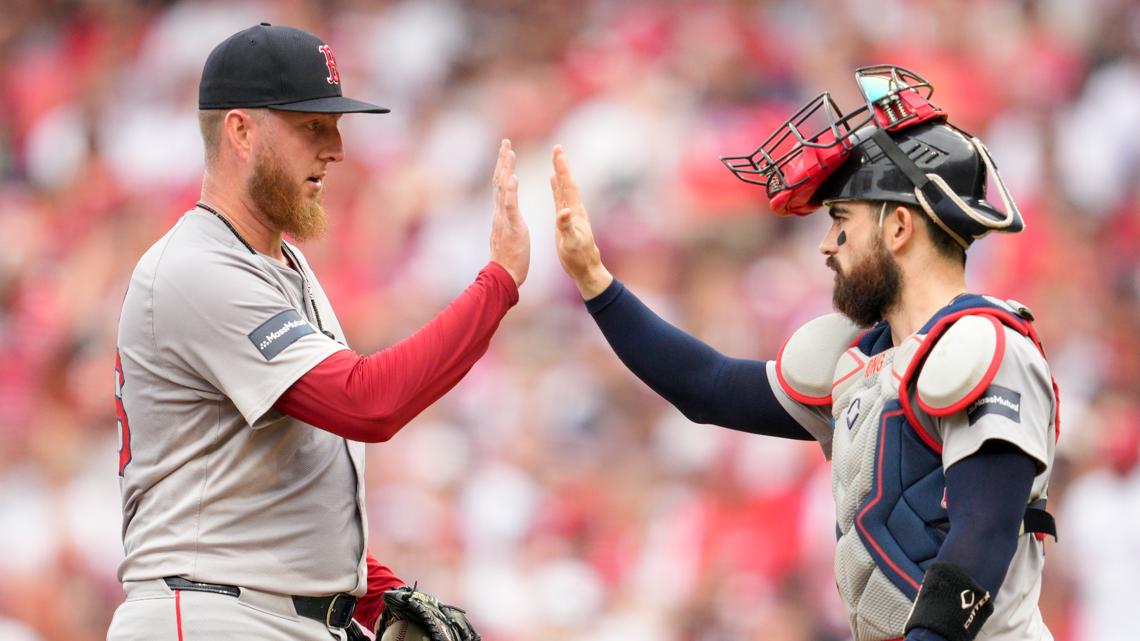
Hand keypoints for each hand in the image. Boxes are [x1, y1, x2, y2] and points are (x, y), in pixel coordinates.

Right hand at [490, 139, 529, 286]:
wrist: (504, 276)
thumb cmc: (508, 258)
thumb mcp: (507, 233)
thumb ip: (504, 219)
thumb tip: (502, 210)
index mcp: (502, 213)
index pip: (502, 185)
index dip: (504, 167)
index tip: (507, 150)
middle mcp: (500, 212)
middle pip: (500, 181)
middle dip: (503, 160)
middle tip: (506, 141)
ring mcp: (504, 219)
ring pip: (503, 189)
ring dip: (506, 169)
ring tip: (509, 152)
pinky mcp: (511, 227)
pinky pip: (510, 207)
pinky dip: (511, 191)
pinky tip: (513, 178)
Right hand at [550, 145, 612, 298]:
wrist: (585, 268)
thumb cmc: (578, 257)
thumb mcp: (570, 243)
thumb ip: (566, 227)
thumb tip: (564, 211)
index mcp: (575, 213)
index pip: (568, 187)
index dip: (563, 171)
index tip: (559, 154)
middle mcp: (574, 210)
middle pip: (567, 183)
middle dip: (562, 165)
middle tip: (557, 147)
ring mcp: (571, 214)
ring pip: (564, 188)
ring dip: (560, 172)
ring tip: (556, 158)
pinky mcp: (566, 219)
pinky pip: (560, 198)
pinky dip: (557, 187)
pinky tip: (554, 180)